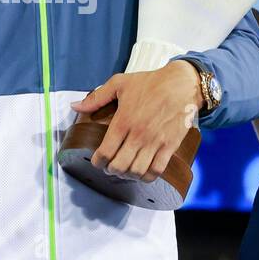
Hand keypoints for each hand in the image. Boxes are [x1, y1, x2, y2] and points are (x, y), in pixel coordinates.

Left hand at [69, 60, 202, 182]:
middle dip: (111, 170)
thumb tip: (75, 106)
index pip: (105, 152)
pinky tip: (143, 172)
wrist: (182, 84)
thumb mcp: (120, 83)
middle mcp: (138, 135)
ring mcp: (155, 142)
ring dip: (128, 175)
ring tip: (126, 170)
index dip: (98, 162)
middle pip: (119, 166)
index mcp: (123, 121)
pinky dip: (147, 176)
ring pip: (137, 171)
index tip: (97, 161)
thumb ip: (96, 97)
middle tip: (111, 167)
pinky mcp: (169, 146)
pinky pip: (157, 171)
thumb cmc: (151, 82)